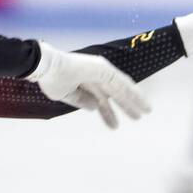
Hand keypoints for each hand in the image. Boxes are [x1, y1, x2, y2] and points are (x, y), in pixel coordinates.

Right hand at [27, 41, 151, 128]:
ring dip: (134, 99)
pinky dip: (131, 92)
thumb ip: (81, 100)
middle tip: (137, 117)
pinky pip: (121, 82)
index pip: (100, 99)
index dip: (107, 113)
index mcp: (85, 81)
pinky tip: (140, 101)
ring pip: (122, 88)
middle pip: (115, 93)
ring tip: (146, 111)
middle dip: (126, 106)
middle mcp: (95, 75)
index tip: (114, 125)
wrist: (46, 67)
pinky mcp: (103, 69)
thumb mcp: (66, 94)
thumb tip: (93, 108)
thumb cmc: (52, 78)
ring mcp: (100, 70)